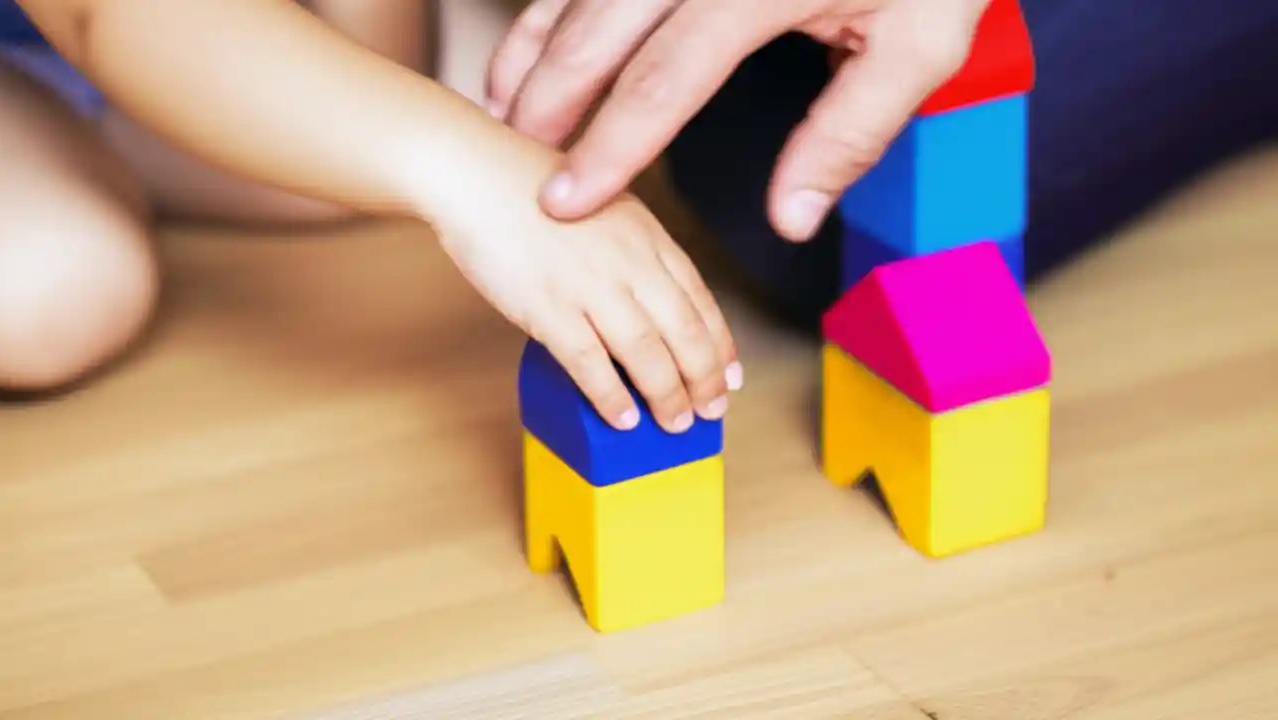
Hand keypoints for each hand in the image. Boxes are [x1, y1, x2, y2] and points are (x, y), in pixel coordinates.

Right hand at [437, 191, 740, 433]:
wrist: (473, 173)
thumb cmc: (527, 186)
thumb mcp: (603, 205)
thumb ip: (628, 249)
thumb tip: (641, 298)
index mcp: (646, 235)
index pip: (699, 299)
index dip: (719, 344)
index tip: (728, 376)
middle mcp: (629, 261)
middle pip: (684, 331)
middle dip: (703, 379)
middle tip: (710, 411)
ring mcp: (591, 286)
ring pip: (647, 353)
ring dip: (667, 395)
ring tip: (675, 423)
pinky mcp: (549, 308)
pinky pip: (591, 363)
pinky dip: (613, 396)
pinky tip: (623, 418)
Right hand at [487, 0, 987, 240]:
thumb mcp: (919, 46)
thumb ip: (850, 133)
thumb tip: (791, 218)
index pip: (664, 79)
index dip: (610, 147)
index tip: (567, 201)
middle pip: (598, 29)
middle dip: (548, 101)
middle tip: (515, 164)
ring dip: (535, 50)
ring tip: (503, 112)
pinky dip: (555, 8)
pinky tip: (532, 46)